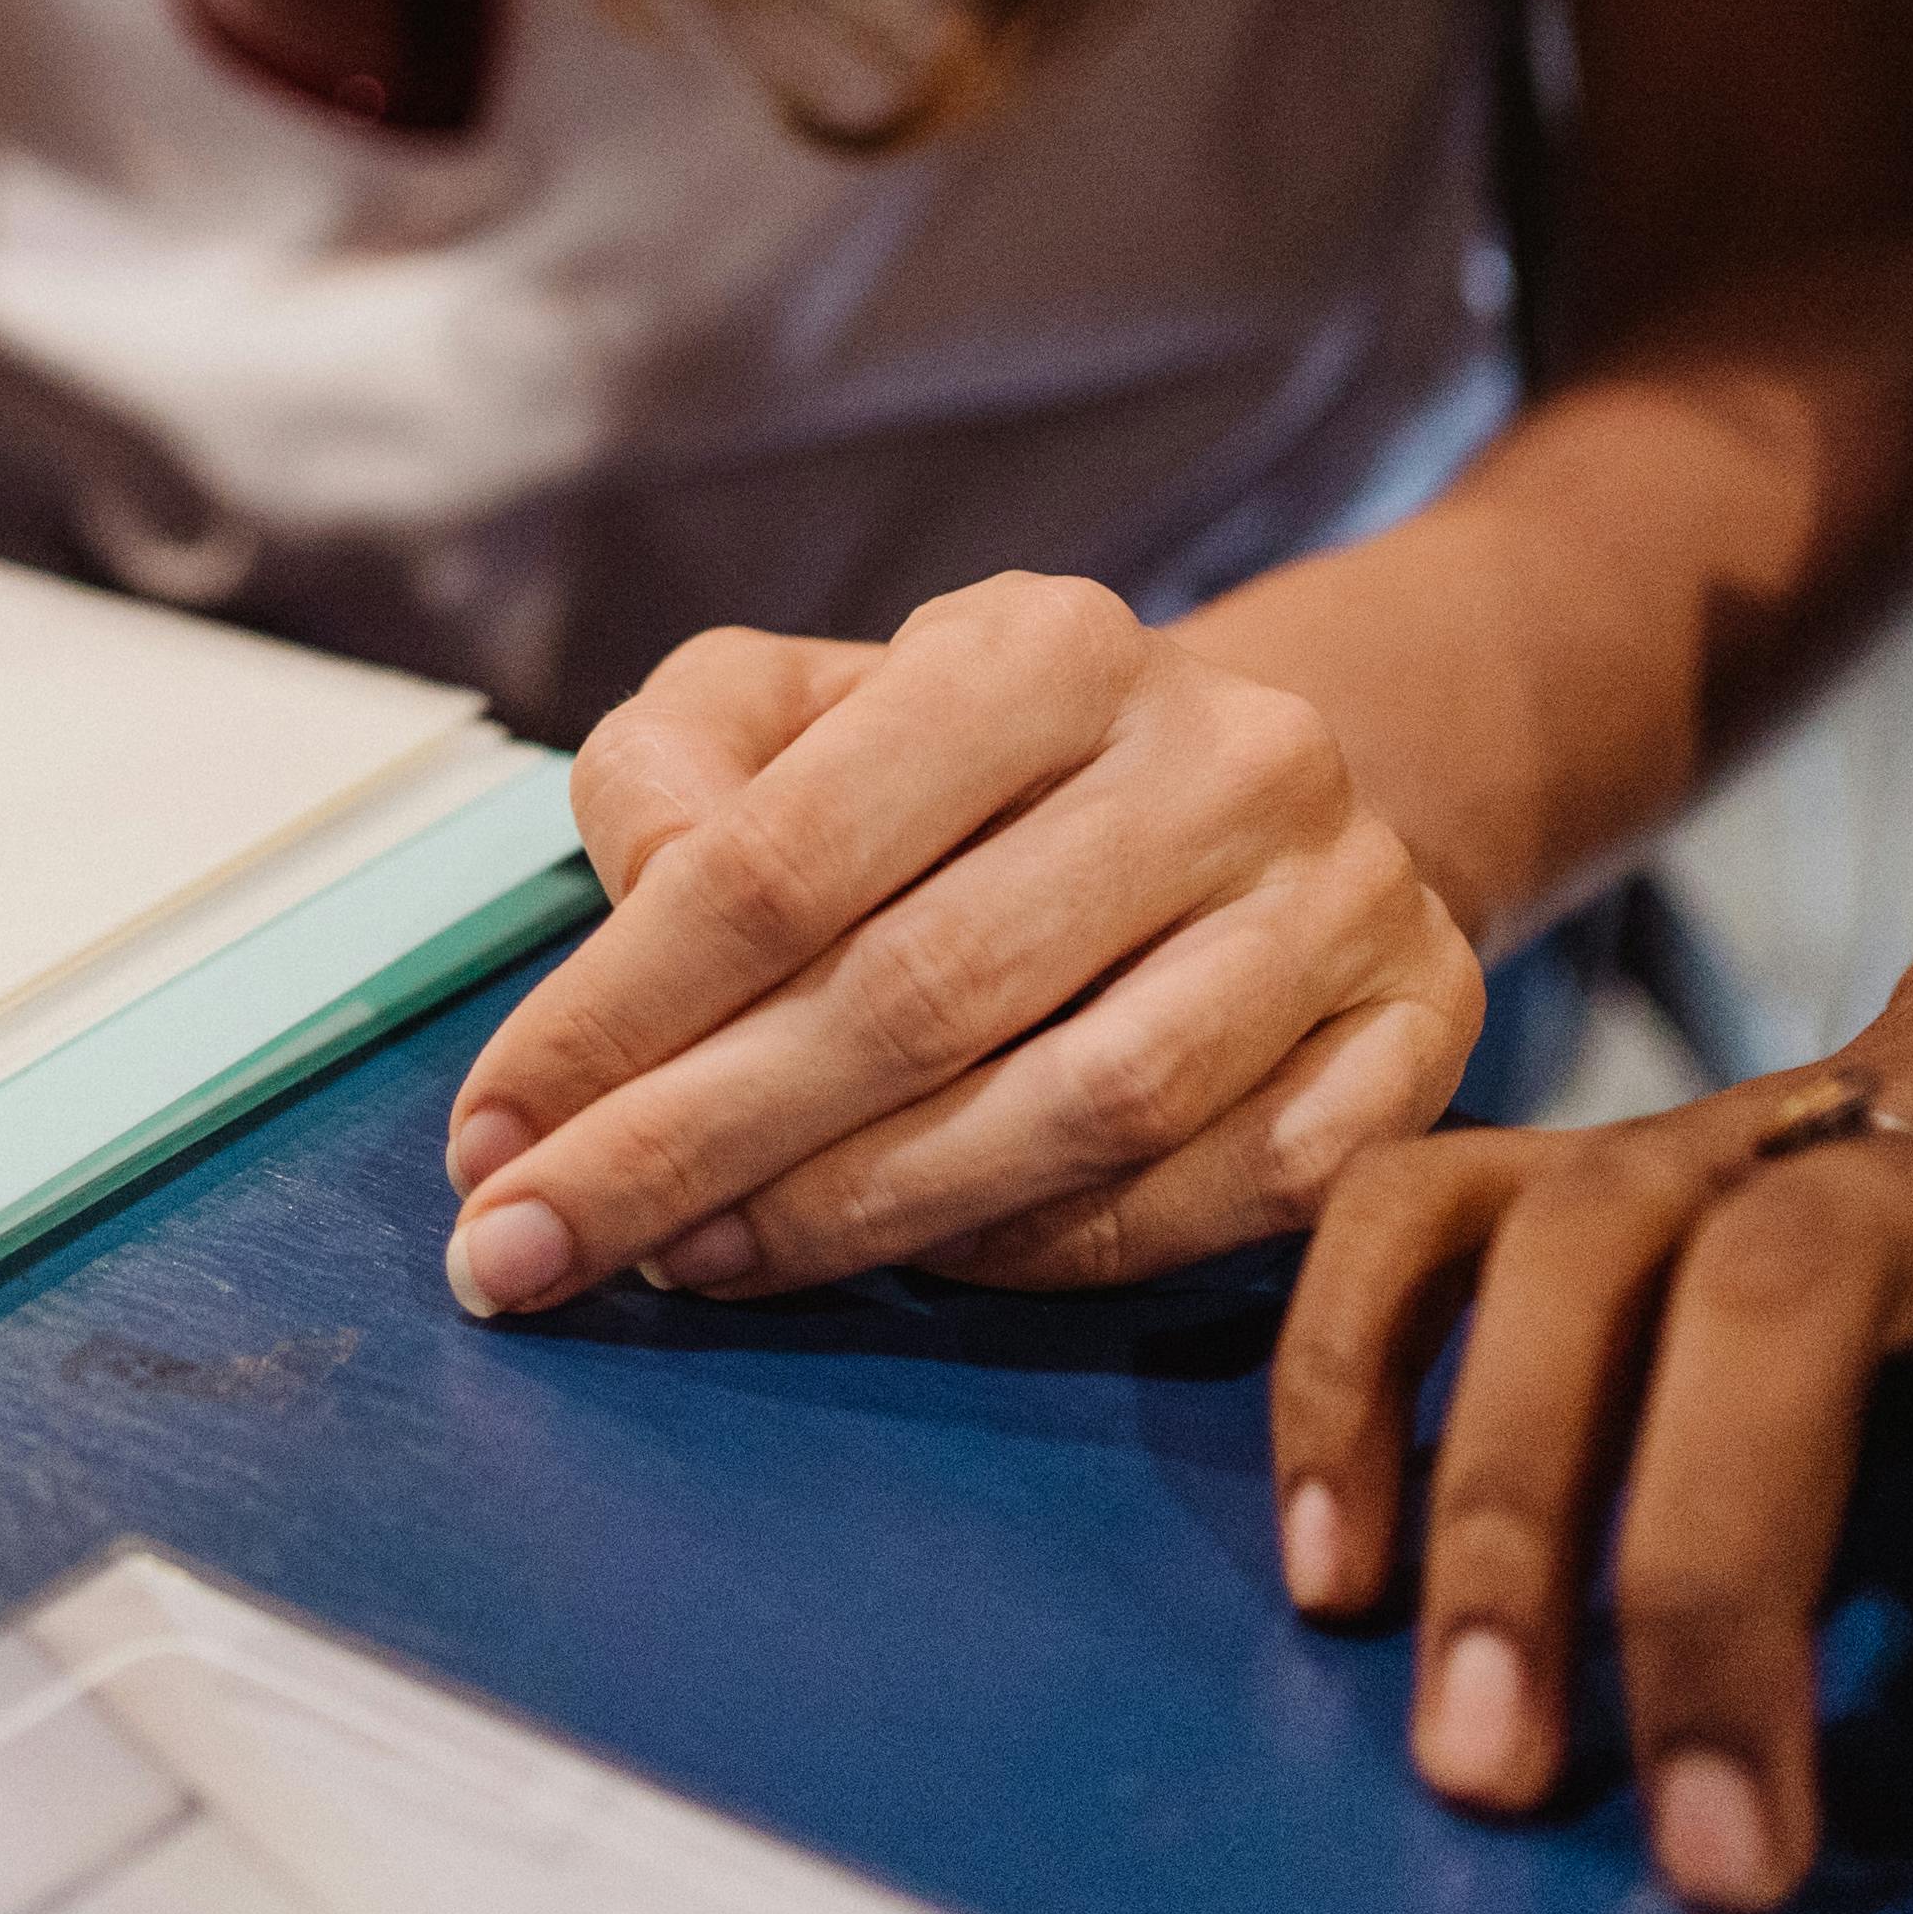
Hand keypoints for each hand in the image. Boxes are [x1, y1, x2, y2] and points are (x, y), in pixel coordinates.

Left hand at [433, 574, 1483, 1314]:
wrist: (1248, 792)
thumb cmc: (959, 770)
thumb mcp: (793, 705)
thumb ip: (672, 768)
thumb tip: (642, 897)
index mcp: (1040, 644)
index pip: (783, 857)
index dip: (615, 1020)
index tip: (486, 1143)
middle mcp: (1219, 751)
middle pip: (917, 999)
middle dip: (694, 1147)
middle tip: (538, 1252)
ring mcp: (1342, 896)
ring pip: (1083, 1114)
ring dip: (863, 1220)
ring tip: (698, 1266)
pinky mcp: (1425, 1030)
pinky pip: (1231, 1196)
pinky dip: (1063, 1253)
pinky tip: (928, 1269)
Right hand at [1268, 895, 1912, 1913]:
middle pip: (1776, 1304)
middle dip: (1719, 1583)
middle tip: (1715, 1866)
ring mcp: (1726, 1123)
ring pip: (1572, 1255)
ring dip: (1508, 1503)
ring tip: (1483, 1757)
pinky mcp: (1600, 1135)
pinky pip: (1424, 1204)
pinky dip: (1348, 1361)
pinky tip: (1337, 1565)